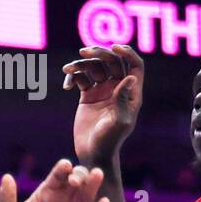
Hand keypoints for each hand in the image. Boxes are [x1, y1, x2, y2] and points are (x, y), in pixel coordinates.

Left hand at [0, 160, 109, 201]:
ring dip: (93, 184)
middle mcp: (64, 200)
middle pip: (76, 181)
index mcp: (47, 192)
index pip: (58, 176)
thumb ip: (7, 198)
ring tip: (97, 174)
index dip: (62, 169)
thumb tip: (6, 177)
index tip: (64, 166)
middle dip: (79, 175)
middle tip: (76, 179)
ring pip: (87, 195)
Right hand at [63, 45, 143, 166]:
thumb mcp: (119, 122)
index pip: (134, 65)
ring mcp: (102, 90)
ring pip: (94, 67)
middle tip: (84, 52)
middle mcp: (118, 88)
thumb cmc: (109, 141)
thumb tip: (130, 78)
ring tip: (67, 69)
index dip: (127, 52)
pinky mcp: (87, 95)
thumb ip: (123, 100)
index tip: (113, 47)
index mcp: (131, 93)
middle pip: (112, 61)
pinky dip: (72, 77)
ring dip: (80, 64)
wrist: (93, 154)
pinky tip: (66, 86)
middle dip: (99, 53)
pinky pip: (80, 78)